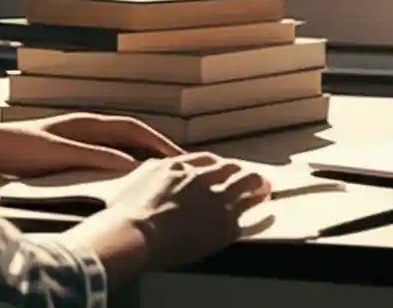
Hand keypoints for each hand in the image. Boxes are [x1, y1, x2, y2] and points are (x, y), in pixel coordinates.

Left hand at [0, 113, 184, 177]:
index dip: (157, 141)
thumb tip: (131, 166)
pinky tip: (121, 186)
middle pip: (129, 137)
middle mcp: (85, 129)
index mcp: (87, 123)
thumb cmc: (17, 147)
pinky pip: (103, 162)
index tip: (178, 156)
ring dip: (138, 160)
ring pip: (117, 150)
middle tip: (177, 168)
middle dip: (154, 150)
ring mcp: (76, 142)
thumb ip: (95, 157)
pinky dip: (119, 170)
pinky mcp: (66, 158)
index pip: (133, 128)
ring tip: (157, 177)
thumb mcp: (59, 152)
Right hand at [102, 153, 271, 270]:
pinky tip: (266, 213)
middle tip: (248, 177)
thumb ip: (150, 172)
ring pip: (249, 185)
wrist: (136, 233)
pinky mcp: (226, 222)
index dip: (218, 165)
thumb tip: (153, 169)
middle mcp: (203, 177)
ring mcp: (217, 198)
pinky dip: (260, 213)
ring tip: (265, 189)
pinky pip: (250, 215)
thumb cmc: (126, 213)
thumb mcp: (134, 180)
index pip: (207, 160)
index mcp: (179, 165)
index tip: (222, 170)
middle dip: (241, 172)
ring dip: (259, 186)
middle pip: (232, 168)